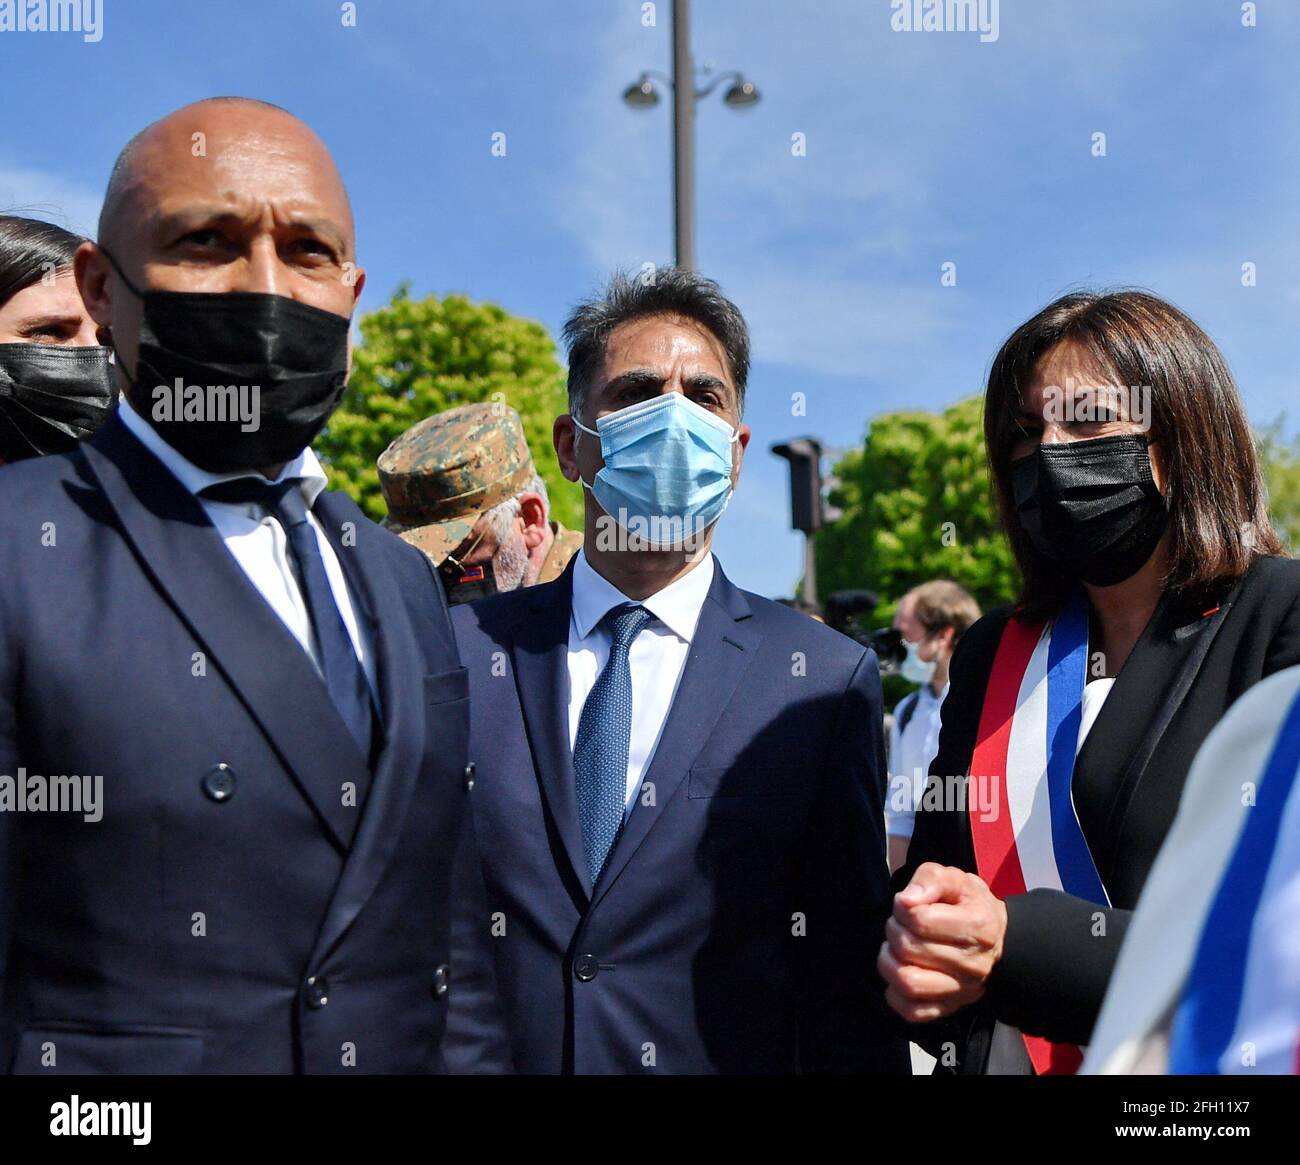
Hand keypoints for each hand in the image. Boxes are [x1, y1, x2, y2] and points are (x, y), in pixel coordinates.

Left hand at [877, 862, 1007, 1022]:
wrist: (997, 939)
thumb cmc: (969, 906)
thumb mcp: (955, 879)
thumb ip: (930, 879)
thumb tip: (906, 900)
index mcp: (978, 927)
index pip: (920, 920)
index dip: (902, 907)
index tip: (906, 904)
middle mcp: (973, 964)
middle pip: (909, 948)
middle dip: (894, 929)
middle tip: (900, 924)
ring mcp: (962, 991)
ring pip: (908, 982)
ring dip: (889, 961)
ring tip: (895, 948)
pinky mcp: (949, 1008)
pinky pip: (912, 1011)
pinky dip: (894, 993)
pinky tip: (899, 971)